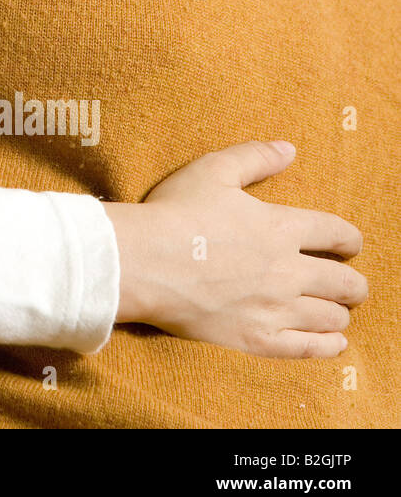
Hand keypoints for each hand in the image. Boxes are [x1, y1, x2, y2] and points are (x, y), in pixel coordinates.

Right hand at [102, 140, 366, 357]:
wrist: (142, 261)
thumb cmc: (174, 213)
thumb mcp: (212, 171)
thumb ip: (254, 157)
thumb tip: (289, 149)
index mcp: (281, 228)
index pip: (336, 234)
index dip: (349, 239)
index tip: (348, 244)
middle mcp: (289, 271)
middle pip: (344, 282)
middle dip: (353, 282)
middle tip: (348, 282)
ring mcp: (275, 308)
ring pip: (331, 316)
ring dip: (339, 312)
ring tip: (334, 309)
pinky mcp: (257, 337)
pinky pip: (307, 347)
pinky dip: (327, 345)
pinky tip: (334, 341)